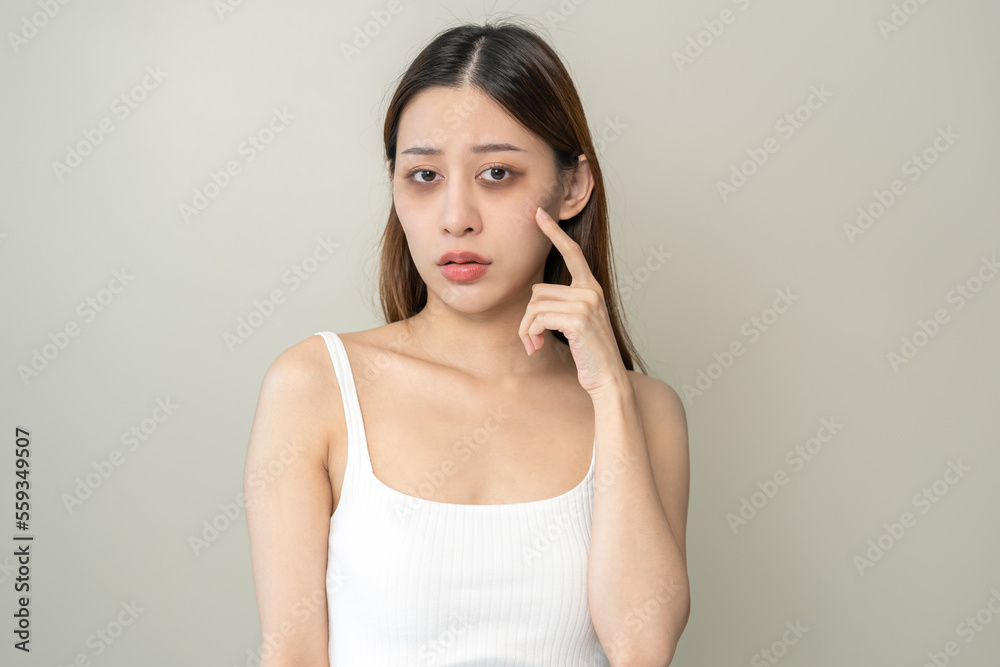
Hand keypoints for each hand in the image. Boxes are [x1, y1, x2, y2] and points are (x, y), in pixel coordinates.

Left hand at [518, 206, 627, 397]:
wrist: (607, 379)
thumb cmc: (589, 354)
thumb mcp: (576, 324)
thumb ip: (561, 304)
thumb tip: (534, 297)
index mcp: (590, 289)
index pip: (571, 252)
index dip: (554, 232)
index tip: (539, 214)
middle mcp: (590, 292)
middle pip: (537, 292)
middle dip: (528, 318)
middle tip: (531, 339)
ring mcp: (586, 304)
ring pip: (534, 306)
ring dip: (526, 330)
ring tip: (534, 345)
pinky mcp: (578, 320)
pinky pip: (538, 319)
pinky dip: (530, 335)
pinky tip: (538, 348)